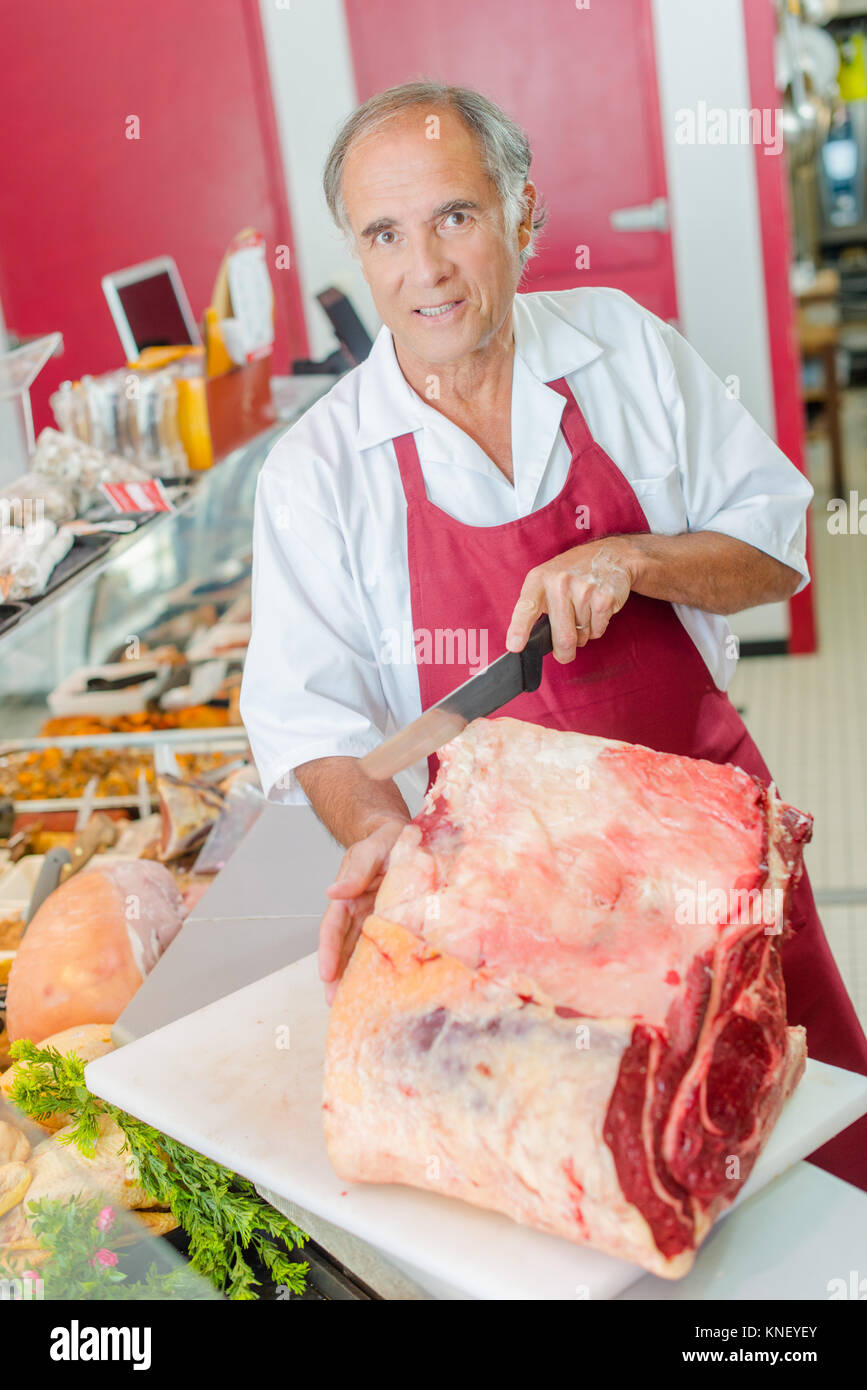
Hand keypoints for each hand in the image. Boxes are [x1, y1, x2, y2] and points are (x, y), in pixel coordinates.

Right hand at [318, 817, 408, 1003]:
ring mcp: (377, 922)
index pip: (332, 929)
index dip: (327, 953)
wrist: (405, 836)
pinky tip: (388, 987)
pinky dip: (385, 968)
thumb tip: (332, 892)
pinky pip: (388, 949)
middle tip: (335, 1004)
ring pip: (364, 954)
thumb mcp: (369, 851)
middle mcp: (359, 915)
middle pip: (344, 949)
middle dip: (338, 977)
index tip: (325, 976)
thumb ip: (355, 871)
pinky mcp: (397, 925)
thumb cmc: (383, 841)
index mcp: (347, 899)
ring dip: (358, 978)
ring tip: (358, 1006)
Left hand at [505, 538, 634, 661]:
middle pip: (562, 637)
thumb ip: (536, 606)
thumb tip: (528, 642)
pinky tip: (596, 609)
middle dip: (564, 653)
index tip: (514, 646)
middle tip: (564, 654)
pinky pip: (597, 631)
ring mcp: (584, 590)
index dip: (519, 629)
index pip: (526, 607)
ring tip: (584, 612)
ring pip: (581, 636)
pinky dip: (596, 628)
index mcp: (539, 579)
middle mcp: (560, 583)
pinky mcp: (605, 598)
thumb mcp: (547, 579)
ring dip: (582, 634)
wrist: (611, 553)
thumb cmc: (572, 573)